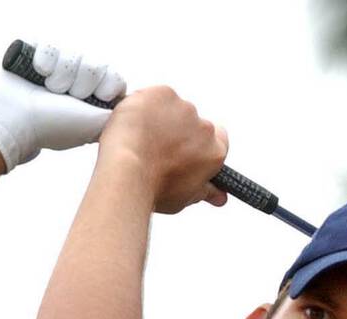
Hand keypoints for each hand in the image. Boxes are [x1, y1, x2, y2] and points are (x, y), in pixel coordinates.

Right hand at [0, 40, 126, 173]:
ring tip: (48, 88)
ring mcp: (58, 68)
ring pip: (76, 53)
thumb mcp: (95, 126)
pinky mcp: (39, 54)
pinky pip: (54, 43)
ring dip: (62, 73)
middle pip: (96, 64)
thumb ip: (118, 113)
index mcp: (92, 100)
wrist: (13, 118)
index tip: (91, 99)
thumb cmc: (53, 126)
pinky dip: (45, 59)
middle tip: (64, 97)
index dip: (105, 85)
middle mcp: (77, 83)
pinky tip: (37, 73)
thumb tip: (131, 104)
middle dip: (81, 81)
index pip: (114, 78)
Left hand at [98, 86, 228, 213]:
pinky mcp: (163, 93)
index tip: (186, 150)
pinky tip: (134, 123)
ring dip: (160, 118)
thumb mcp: (184, 197)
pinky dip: (144, 106)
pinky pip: (155, 96)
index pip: (218, 139)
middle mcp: (204, 128)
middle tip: (156, 147)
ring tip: (141, 138)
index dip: (200, 143)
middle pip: (193, 122)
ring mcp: (183, 108)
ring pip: (172, 108)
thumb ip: (205, 191)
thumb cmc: (153, 187)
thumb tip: (219, 197)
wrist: (127, 170)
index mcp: (214, 152)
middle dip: (177, 131)